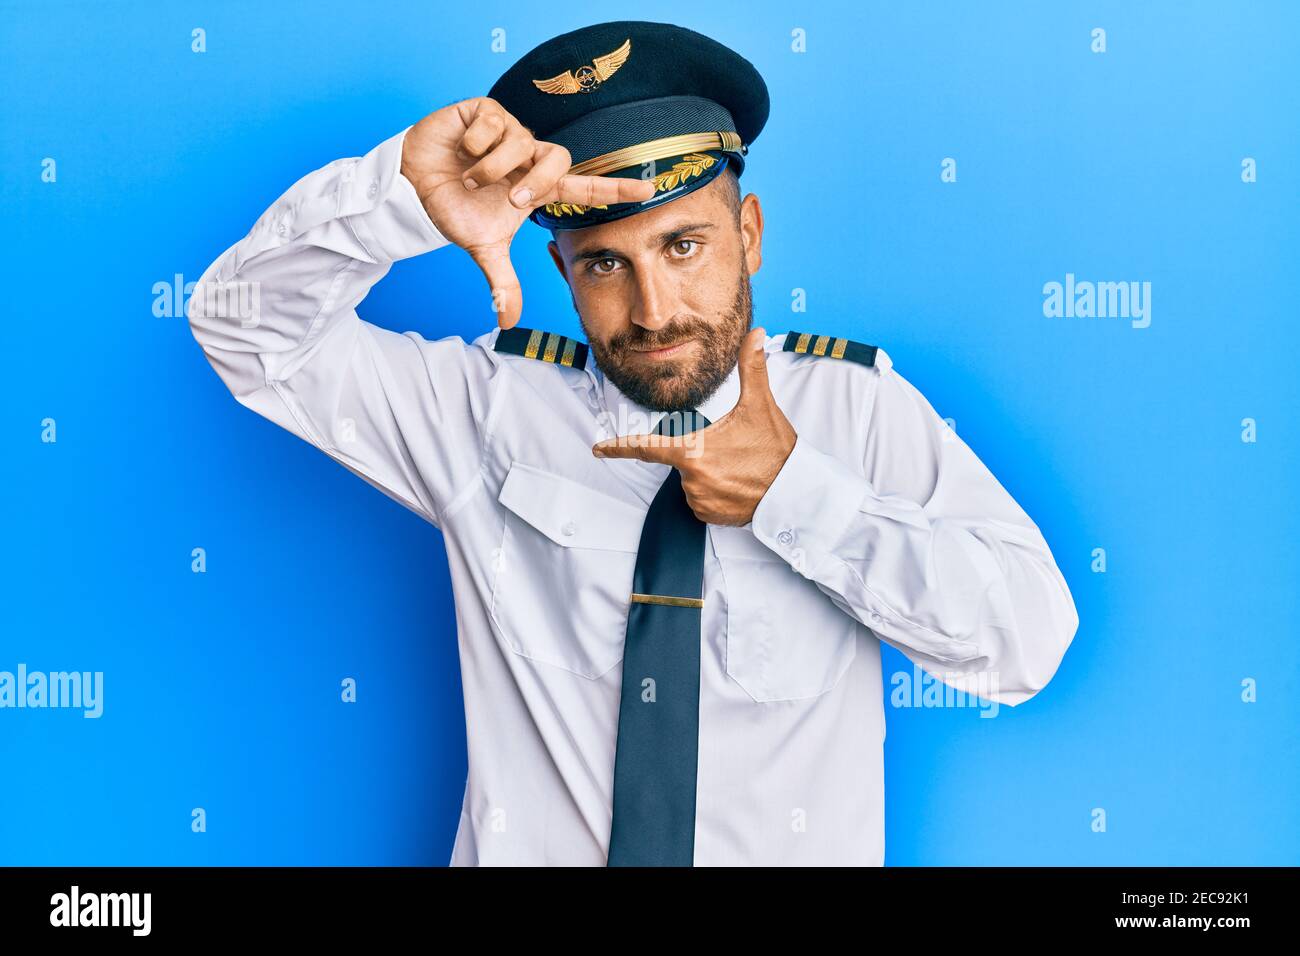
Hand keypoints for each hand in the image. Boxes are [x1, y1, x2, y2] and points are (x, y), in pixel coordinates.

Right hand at [400, 97, 656, 328]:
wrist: (412, 186)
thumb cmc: (453, 208)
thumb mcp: (482, 247)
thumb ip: (502, 281)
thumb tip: (508, 322)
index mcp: (536, 187)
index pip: (586, 186)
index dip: (616, 189)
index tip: (652, 190)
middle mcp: (530, 157)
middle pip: (560, 158)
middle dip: (538, 181)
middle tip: (513, 199)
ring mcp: (509, 130)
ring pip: (522, 142)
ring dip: (493, 168)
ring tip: (469, 178)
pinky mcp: (486, 110)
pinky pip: (493, 122)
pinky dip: (474, 143)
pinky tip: (460, 149)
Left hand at [591, 328, 797, 525]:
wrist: (797, 493)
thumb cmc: (776, 451)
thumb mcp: (761, 406)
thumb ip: (752, 368)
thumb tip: (755, 334)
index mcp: (694, 451)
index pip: (647, 447)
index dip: (620, 447)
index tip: (599, 448)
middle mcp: (692, 480)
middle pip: (682, 461)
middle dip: (702, 454)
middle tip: (735, 452)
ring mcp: (701, 501)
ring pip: (693, 482)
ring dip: (710, 475)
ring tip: (740, 470)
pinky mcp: (711, 517)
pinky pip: (703, 501)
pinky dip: (716, 493)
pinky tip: (738, 488)